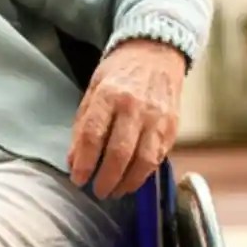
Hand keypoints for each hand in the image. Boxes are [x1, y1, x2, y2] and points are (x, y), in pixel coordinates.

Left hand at [68, 39, 185, 198]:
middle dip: (106, 178)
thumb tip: (74, 161)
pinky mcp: (173, 126)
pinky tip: (132, 179)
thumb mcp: (92, 91)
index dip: (84, 162)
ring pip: (143, 160)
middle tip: (97, 192)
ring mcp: (157, 117)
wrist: (155, 53)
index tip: (78, 180)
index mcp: (108, 95)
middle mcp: (135, 107)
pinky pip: (159, 157)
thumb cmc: (118, 74)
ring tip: (115, 191)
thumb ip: (82, 125)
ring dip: (127, 182)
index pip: (93, 135)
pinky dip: (145, 173)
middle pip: (119, 152)